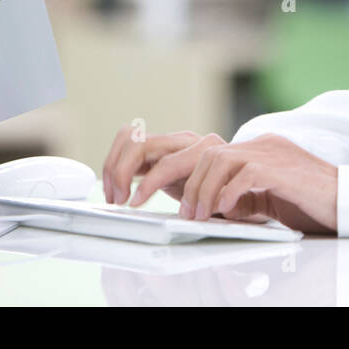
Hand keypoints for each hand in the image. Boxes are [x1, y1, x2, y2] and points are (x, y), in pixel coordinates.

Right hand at [102, 125, 222, 204]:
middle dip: (122, 172)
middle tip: (119, 201)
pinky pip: (127, 146)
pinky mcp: (156, 149)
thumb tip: (208, 211)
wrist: (235, 173)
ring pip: (129, 138)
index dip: (147, 184)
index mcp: (204, 151)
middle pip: (140, 144)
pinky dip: (115, 165)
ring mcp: (168, 142)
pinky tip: (116, 188)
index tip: (133, 204)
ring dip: (114, 166)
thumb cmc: (234, 188)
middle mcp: (183, 140)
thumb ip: (221, 201)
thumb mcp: (231, 198)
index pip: (166, 163)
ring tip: (113, 195)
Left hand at [129, 133, 338, 234]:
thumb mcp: (263, 198)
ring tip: (199, 216)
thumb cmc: (309, 204)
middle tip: (172, 210)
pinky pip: (245, 173)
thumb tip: (203, 205)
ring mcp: (271, 153)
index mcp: (253, 150)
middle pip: (204, 150)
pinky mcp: (282, 169)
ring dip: (201, 191)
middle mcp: (259, 145)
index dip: (178, 171)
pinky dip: (229, 192)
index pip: (204, 149)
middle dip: (178, 180)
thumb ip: (236, 194)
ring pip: (218, 159)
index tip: (159, 196)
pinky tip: (227, 210)